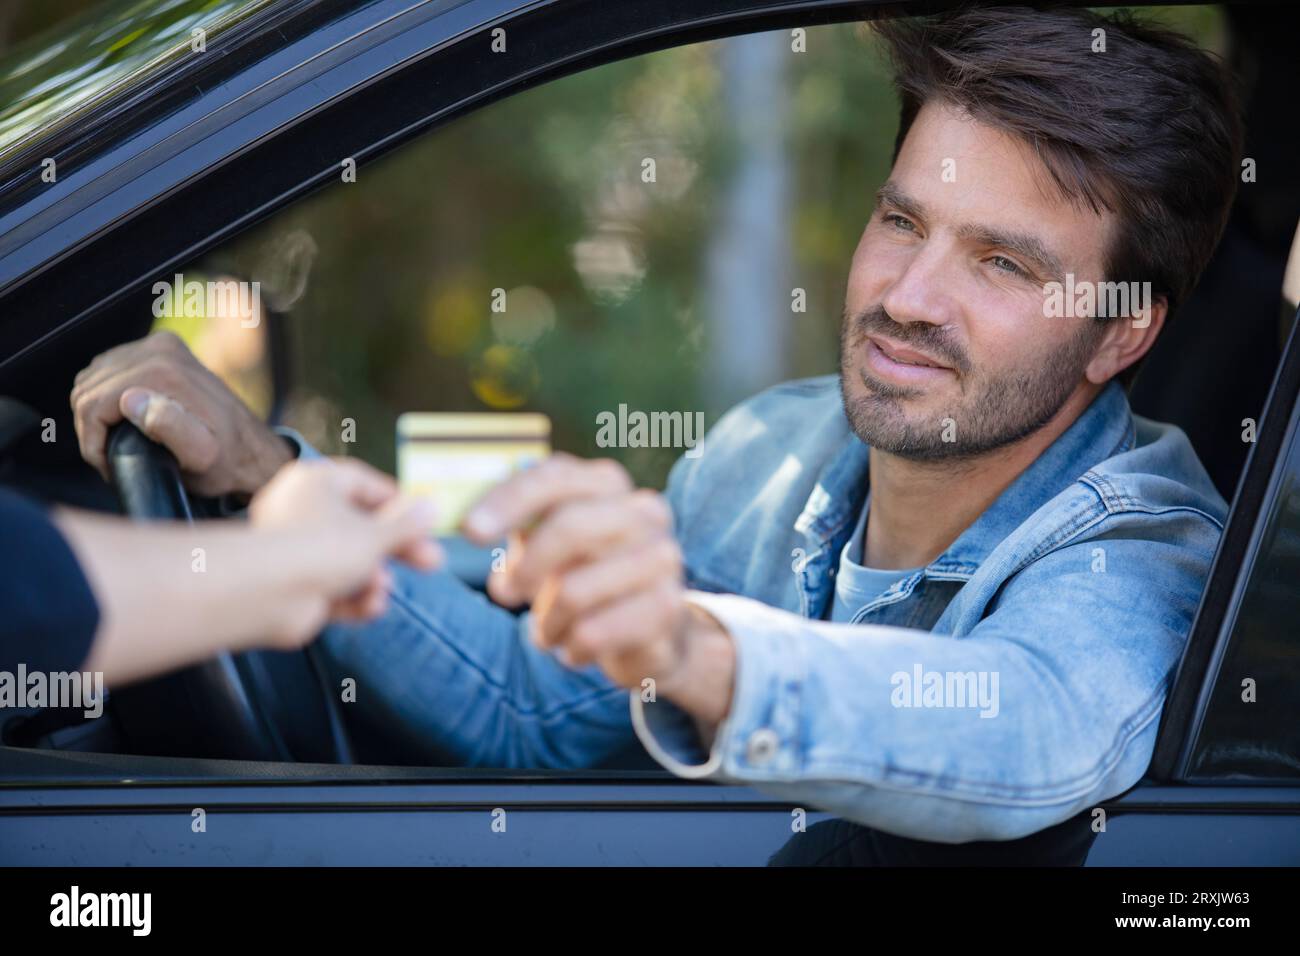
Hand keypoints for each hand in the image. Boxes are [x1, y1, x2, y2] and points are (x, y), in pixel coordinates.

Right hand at [71, 330, 291, 495]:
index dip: (93, 439)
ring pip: (94, 378)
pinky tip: (122, 419)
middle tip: (111, 457)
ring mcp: (161, 346)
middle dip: (92, 427)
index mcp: (166, 373)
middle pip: (90, 387)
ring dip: (96, 411)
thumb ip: (169, 429)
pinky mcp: (161, 349)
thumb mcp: (201, 456)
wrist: (251, 449)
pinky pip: (109, 369)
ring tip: (116, 442)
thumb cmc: (227, 461)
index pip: (94, 401)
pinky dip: (106, 395)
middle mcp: (162, 350)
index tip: (109, 463)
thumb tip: (131, 400)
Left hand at [249, 458, 443, 642]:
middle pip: (360, 526)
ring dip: (372, 578)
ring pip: (347, 561)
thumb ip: (408, 524)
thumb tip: (433, 506)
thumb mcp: (377, 534)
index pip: (366, 484)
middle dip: (397, 549)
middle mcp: (300, 510)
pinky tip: (370, 605)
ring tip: (383, 591)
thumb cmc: (320, 549)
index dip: (399, 505)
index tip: (426, 522)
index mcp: (316, 482)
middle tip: (431, 562)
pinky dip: (353, 598)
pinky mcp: (292, 586)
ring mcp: (294, 550)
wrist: (266, 595)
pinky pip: (331, 587)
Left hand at [460, 454, 722, 706]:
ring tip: (546, 632)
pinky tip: (575, 649)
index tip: (469, 531)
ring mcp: (662, 558)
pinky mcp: (668, 608)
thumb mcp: (550, 546)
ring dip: (546, 621)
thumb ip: (518, 527)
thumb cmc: (587, 578)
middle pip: (570, 527)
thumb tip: (472, 525)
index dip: (508, 500)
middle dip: (526, 567)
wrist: (655, 632)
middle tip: (503, 593)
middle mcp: (644, 512)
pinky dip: (572, 648)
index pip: (556, 477)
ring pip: (577, 591)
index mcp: (609, 485)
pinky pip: (595, 632)